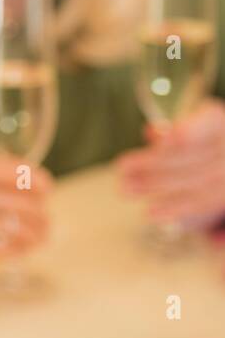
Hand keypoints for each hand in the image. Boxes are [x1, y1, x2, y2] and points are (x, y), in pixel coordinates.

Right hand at [0, 153, 52, 281]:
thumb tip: (12, 172)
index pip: (21, 172)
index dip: (41, 183)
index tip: (44, 190)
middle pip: (30, 201)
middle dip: (41, 212)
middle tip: (42, 218)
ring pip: (28, 226)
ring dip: (39, 232)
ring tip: (39, 236)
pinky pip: (15, 247)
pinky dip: (25, 248)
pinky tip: (23, 248)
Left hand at [117, 98, 224, 224]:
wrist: (219, 156)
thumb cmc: (198, 136)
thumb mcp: (186, 126)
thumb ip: (168, 131)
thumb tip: (151, 133)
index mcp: (217, 123)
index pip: (205, 126)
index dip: (186, 132)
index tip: (160, 137)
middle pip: (191, 157)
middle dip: (153, 164)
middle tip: (121, 168)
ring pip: (194, 182)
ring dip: (157, 187)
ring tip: (127, 190)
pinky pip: (201, 204)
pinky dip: (174, 209)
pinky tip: (150, 214)